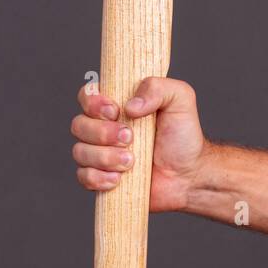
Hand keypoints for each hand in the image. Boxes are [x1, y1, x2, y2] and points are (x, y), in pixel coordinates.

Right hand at [70, 76, 206, 212]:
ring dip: (104, 157)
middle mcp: (103, 128)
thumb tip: (129, 105)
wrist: (189, 175)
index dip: (93, 103)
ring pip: (79, 152)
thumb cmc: (183, 137)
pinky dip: (98, 178)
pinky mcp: (101, 179)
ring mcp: (100, 154)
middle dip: (102, 133)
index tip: (115, 112)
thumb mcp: (180, 99)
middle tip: (130, 138)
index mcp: (117, 105)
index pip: (86, 96)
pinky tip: (118, 179)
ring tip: (131, 162)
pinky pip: (83, 177)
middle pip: (78, 125)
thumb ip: (157, 88)